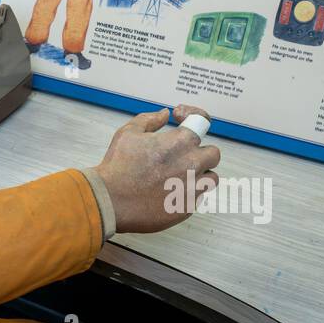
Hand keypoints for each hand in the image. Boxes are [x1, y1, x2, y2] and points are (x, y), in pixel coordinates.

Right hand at [93, 105, 219, 233]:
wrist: (110, 200)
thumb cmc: (118, 167)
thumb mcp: (128, 133)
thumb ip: (150, 119)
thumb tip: (164, 114)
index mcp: (179, 141)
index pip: (203, 121)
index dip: (194, 117)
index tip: (184, 121)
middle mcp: (192, 163)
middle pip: (213, 153)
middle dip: (199, 152)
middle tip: (182, 156)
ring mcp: (192, 187)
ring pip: (211, 178)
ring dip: (199, 175)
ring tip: (178, 176)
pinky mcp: (187, 207)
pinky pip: (197, 198)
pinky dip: (185, 194)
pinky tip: (167, 192)